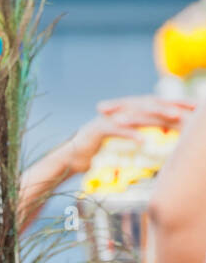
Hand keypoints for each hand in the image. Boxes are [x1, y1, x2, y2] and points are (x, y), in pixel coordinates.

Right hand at [63, 95, 194, 173]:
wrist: (69, 158)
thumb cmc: (96, 153)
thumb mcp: (122, 142)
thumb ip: (140, 135)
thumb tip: (162, 135)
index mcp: (127, 113)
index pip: (155, 105)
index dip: (174, 104)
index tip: (193, 108)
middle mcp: (119, 112)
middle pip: (149, 104)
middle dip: (171, 105)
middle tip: (189, 109)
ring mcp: (108, 119)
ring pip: (137, 113)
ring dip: (156, 115)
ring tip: (174, 118)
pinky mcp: (97, 130)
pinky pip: (117, 130)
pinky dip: (131, 134)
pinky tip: (144, 141)